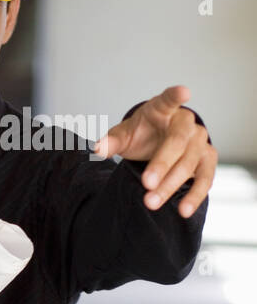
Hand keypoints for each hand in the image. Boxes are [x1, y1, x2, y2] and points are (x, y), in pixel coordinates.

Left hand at [92, 85, 215, 218]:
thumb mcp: (123, 135)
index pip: (168, 100)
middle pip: (178, 142)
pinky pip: (204, 178)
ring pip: (190, 163)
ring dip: (172, 184)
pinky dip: (194, 195)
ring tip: (152, 203)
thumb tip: (96, 149)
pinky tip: (183, 211)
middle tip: (147, 184)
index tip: (183, 92)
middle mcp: (186, 123)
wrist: (157, 142)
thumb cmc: (140, 134)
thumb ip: (111, 141)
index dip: (175, 96)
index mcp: (162, 110)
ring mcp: (199, 141)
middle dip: (162, 164)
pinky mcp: (207, 160)